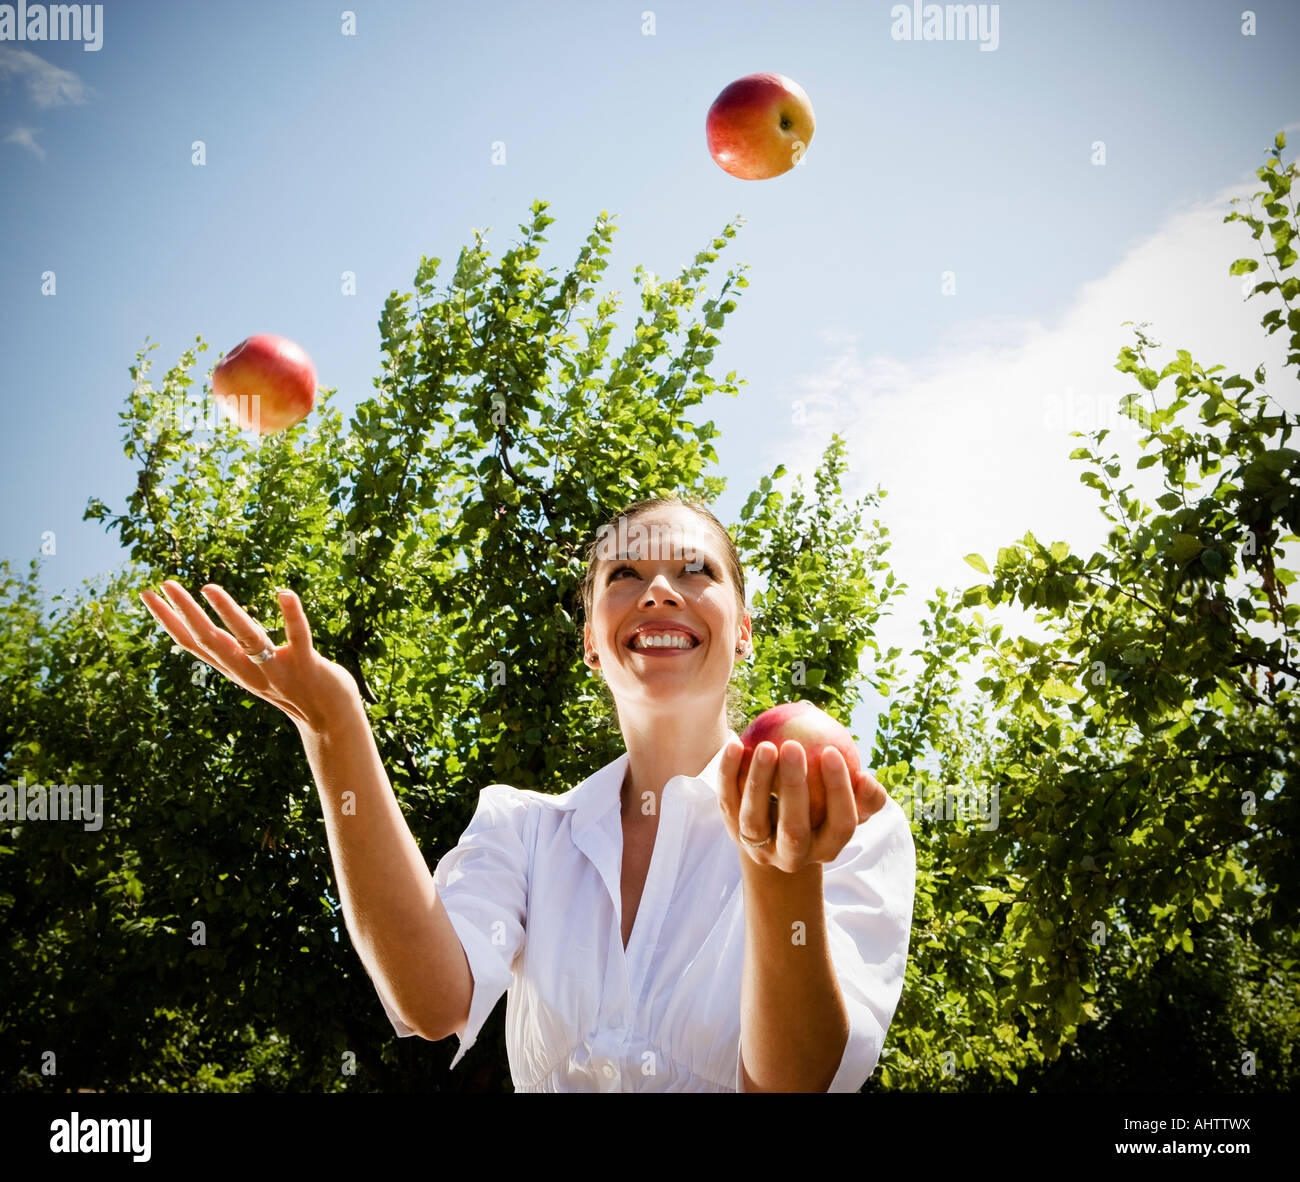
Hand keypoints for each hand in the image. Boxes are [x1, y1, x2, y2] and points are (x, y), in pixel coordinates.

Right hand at [140, 580, 358, 732]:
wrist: (331, 720)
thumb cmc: (295, 687)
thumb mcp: (257, 671)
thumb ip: (238, 653)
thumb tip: (213, 633)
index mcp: (235, 668)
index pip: (193, 644)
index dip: (168, 621)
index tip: (147, 595)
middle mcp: (250, 671)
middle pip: (211, 641)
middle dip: (186, 612)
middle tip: (166, 583)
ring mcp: (278, 670)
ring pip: (248, 639)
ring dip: (228, 613)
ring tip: (208, 587)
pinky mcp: (308, 666)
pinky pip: (299, 638)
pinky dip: (292, 615)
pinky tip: (285, 592)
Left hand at [718, 737, 888, 872]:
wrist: (781, 837)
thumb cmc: (825, 811)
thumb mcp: (849, 806)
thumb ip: (865, 795)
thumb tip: (866, 777)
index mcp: (828, 848)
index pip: (840, 823)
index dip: (839, 791)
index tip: (831, 751)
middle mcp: (793, 856)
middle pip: (794, 828)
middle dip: (794, 788)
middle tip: (794, 746)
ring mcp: (760, 848)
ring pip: (754, 818)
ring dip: (759, 781)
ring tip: (766, 746)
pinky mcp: (733, 833)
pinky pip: (728, 802)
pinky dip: (729, 774)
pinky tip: (736, 743)